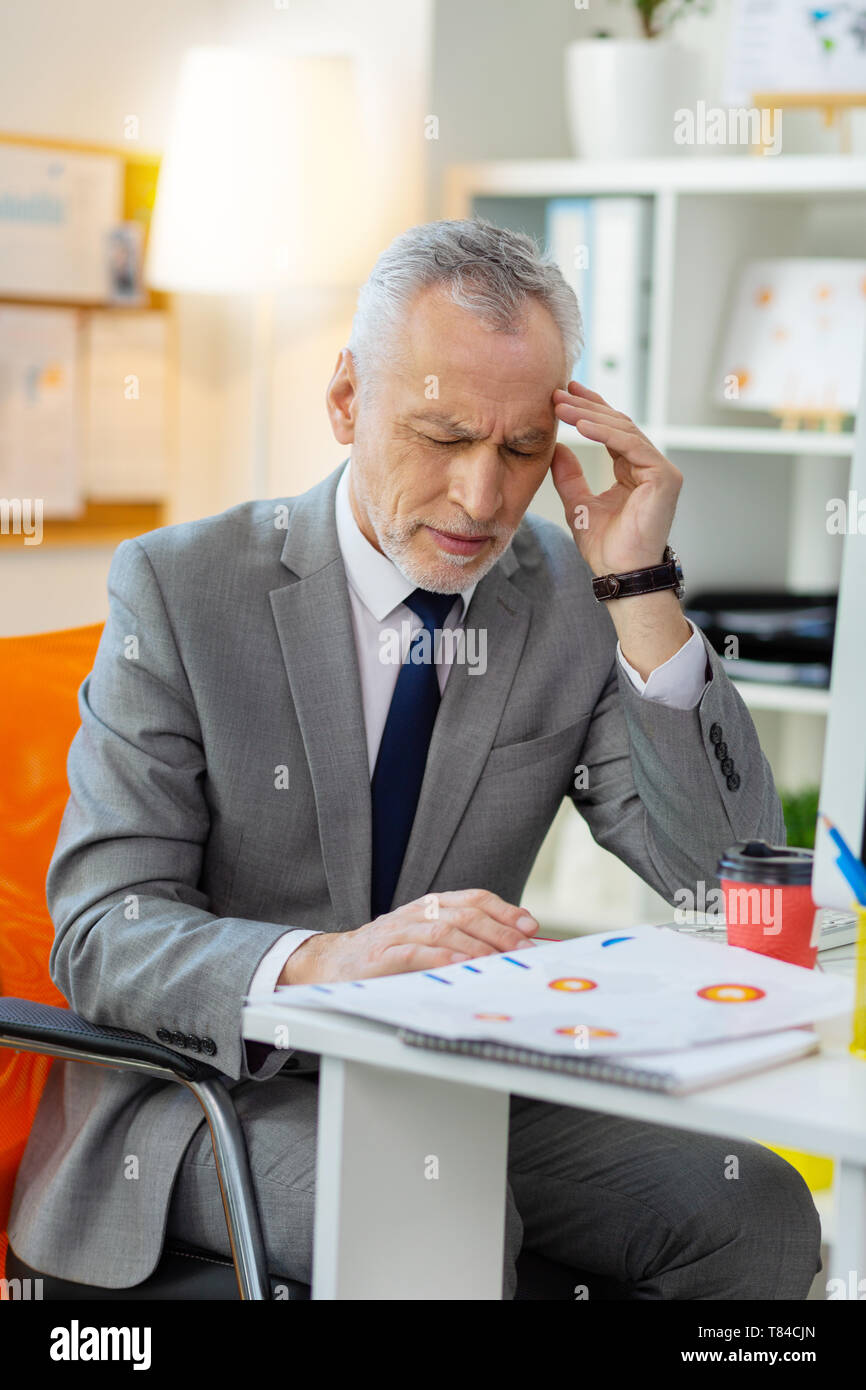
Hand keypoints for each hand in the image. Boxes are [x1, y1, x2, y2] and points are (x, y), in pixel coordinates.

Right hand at [277, 889, 538, 984]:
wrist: (333, 964)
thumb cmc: (387, 954)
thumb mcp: (426, 939)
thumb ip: (462, 939)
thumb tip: (511, 949)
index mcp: (430, 906)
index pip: (474, 899)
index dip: (504, 911)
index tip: (530, 927)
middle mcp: (416, 914)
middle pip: (464, 913)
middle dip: (498, 931)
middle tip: (522, 950)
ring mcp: (397, 932)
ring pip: (442, 930)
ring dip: (475, 945)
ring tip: (498, 960)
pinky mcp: (380, 955)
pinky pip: (412, 953)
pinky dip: (438, 959)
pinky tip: (459, 968)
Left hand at [550, 380, 682, 576]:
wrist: (621, 574)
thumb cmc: (606, 548)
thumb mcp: (579, 505)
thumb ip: (570, 477)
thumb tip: (558, 448)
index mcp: (634, 470)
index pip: (612, 431)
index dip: (589, 409)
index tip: (564, 394)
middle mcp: (650, 466)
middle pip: (618, 425)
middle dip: (587, 406)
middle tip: (559, 392)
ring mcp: (661, 471)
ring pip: (624, 431)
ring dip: (590, 415)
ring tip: (561, 406)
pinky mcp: (664, 477)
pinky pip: (632, 446)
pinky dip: (605, 433)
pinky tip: (580, 424)